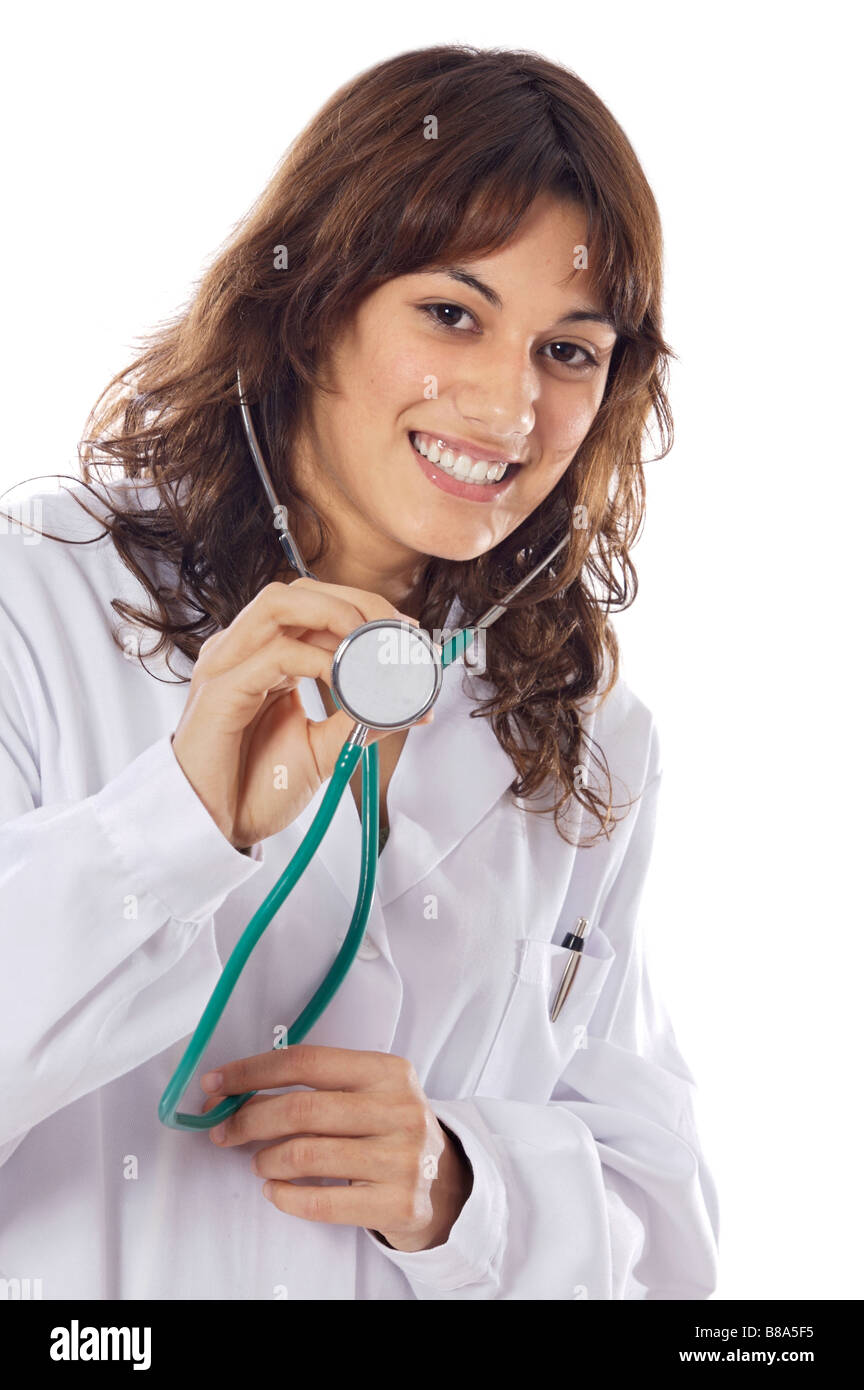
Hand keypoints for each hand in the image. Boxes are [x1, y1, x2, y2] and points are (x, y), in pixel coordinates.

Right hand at [171, 578, 433, 849]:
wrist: (217, 829)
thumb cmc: (255, 787)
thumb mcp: (324, 748)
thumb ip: (363, 719)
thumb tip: (413, 704)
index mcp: (265, 656)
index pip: (315, 605)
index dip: (364, 608)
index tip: (407, 633)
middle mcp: (243, 650)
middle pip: (300, 592)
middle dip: (356, 602)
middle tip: (396, 633)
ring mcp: (227, 665)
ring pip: (278, 604)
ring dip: (334, 614)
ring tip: (370, 645)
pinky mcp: (220, 691)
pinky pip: (272, 654)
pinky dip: (315, 658)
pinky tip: (342, 679)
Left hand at [200, 1045, 473, 1251]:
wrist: (445, 1182)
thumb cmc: (390, 1130)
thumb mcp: (371, 1092)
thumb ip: (319, 1085)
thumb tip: (238, 1091)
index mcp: (388, 1071)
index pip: (307, 1061)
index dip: (253, 1071)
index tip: (217, 1084)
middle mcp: (399, 1110)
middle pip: (300, 1109)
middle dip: (247, 1119)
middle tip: (223, 1130)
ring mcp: (401, 1159)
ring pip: (305, 1155)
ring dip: (265, 1159)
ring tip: (259, 1161)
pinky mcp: (397, 1203)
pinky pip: (319, 1202)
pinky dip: (284, 1197)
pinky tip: (276, 1190)